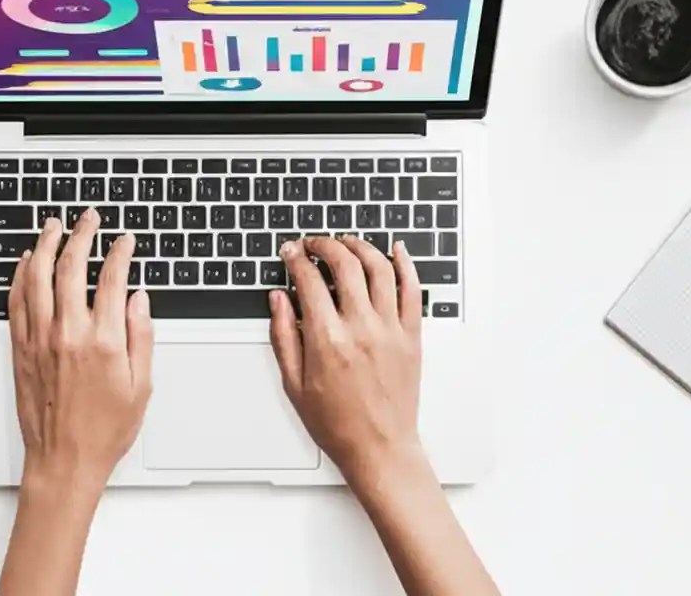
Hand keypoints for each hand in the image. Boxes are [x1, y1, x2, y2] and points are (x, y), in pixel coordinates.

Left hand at [7, 209, 153, 493]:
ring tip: (54, 226)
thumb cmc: (105, 430)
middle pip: (71, 268)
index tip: (124, 241)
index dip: (120, 253)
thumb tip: (139, 299)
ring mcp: (40, 340)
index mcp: (105, 342)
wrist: (64, 460)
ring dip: (46, 246)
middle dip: (81, 235)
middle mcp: (68, 335)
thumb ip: (142, 335)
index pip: (112, 280)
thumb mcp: (142, 384)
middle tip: (88, 219)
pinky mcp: (21, 350)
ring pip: (37, 278)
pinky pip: (17, 302)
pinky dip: (21, 276)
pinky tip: (27, 262)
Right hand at [269, 236, 423, 485]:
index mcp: (327, 340)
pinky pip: (412, 290)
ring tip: (348, 243)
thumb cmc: (337, 423)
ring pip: (380, 269)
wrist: (379, 448)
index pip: (309, 281)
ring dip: (362, 247)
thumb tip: (277, 299)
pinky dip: (405, 264)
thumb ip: (283, 335)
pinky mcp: (412, 336)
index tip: (292, 252)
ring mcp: (390, 330)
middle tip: (316, 244)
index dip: (297, 259)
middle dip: (326, 245)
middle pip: (345, 265)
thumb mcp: (293, 383)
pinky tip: (396, 251)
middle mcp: (361, 328)